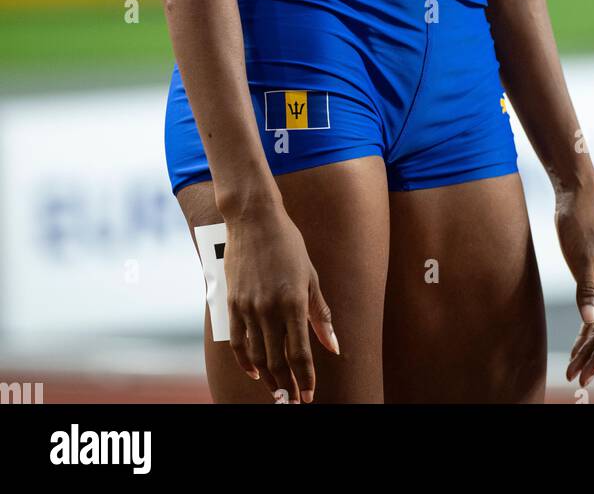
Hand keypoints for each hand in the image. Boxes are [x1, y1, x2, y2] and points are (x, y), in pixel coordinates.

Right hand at [223, 203, 339, 402]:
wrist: (254, 220)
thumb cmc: (289, 244)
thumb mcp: (311, 277)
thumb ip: (321, 315)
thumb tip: (333, 346)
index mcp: (293, 301)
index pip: (300, 353)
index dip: (305, 378)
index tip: (309, 396)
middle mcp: (269, 308)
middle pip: (278, 360)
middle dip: (287, 385)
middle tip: (293, 400)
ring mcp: (248, 307)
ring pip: (258, 356)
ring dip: (269, 378)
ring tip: (278, 392)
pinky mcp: (232, 304)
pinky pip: (238, 342)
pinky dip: (246, 362)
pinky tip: (256, 372)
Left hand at [554, 183, 593, 388]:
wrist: (575, 199)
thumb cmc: (581, 223)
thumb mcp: (582, 257)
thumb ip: (586, 289)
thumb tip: (591, 321)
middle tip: (582, 379)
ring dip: (588, 349)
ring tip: (575, 372)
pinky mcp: (593, 284)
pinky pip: (591, 315)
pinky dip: (583, 334)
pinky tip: (575, 351)